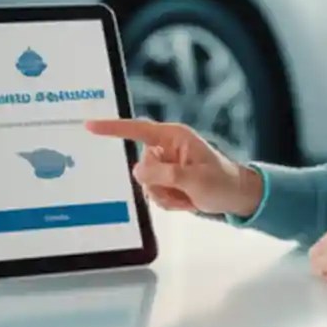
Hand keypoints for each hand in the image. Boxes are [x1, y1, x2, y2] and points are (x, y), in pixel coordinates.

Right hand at [85, 119, 262, 216]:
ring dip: (164, 195)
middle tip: (182, 189)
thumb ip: (164, 175)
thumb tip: (137, 171)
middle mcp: (166, 149)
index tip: (90, 125)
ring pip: (145, 184)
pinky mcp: (166, 180)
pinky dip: (168, 201)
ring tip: (187, 194)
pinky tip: (185, 200)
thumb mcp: (194, 179)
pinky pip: (153, 194)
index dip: (113, 128)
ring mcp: (166, 166)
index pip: (137, 130)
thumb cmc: (223, 182)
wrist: (236, 198)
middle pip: (141, 166)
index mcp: (174, 138)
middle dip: (157, 184)